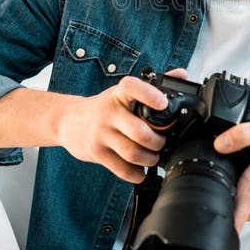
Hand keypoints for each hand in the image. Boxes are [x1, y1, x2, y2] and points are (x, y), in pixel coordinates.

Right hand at [57, 69, 187, 181]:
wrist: (68, 120)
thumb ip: (152, 85)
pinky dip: (136, 174)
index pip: (132, 87)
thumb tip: (181, 74)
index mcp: (118, 94)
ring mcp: (101, 134)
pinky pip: (121, 169)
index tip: (163, 104)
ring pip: (132, 153)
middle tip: (162, 143)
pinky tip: (140, 171)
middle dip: (157, 141)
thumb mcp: (122, 92)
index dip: (149, 95)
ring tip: (153, 157)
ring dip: (149, 159)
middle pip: (139, 132)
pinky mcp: (96, 153)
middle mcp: (109, 113)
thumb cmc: (103, 107)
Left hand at [214, 119, 249, 232]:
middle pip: (227, 209)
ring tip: (247, 172)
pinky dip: (245, 195)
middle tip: (235, 170)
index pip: (231, 221)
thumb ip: (238, 135)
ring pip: (237, 209)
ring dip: (235, 194)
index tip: (210, 205)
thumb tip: (219, 143)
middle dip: (223, 193)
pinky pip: (247, 208)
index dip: (217, 215)